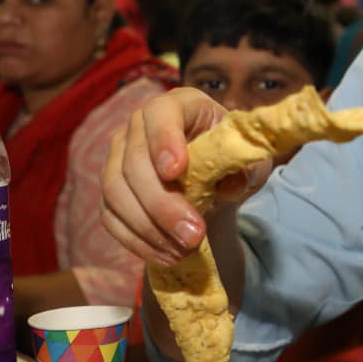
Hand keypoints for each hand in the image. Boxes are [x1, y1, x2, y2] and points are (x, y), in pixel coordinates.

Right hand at [100, 87, 268, 265]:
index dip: (164, 140)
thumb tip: (232, 185)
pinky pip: (111, 217)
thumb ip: (247, 168)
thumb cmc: (231, 159)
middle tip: (194, 235)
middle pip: (134, 162)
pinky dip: (137, 241)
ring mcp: (119, 156)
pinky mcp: (111, 190)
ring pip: (116, 192)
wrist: (213, 177)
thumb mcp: (250, 161)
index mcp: (180, 105)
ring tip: (183, 251)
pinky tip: (166, 256)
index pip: (161, 114)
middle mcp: (139, 125)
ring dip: (149, 227)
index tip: (176, 171)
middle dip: (162, 204)